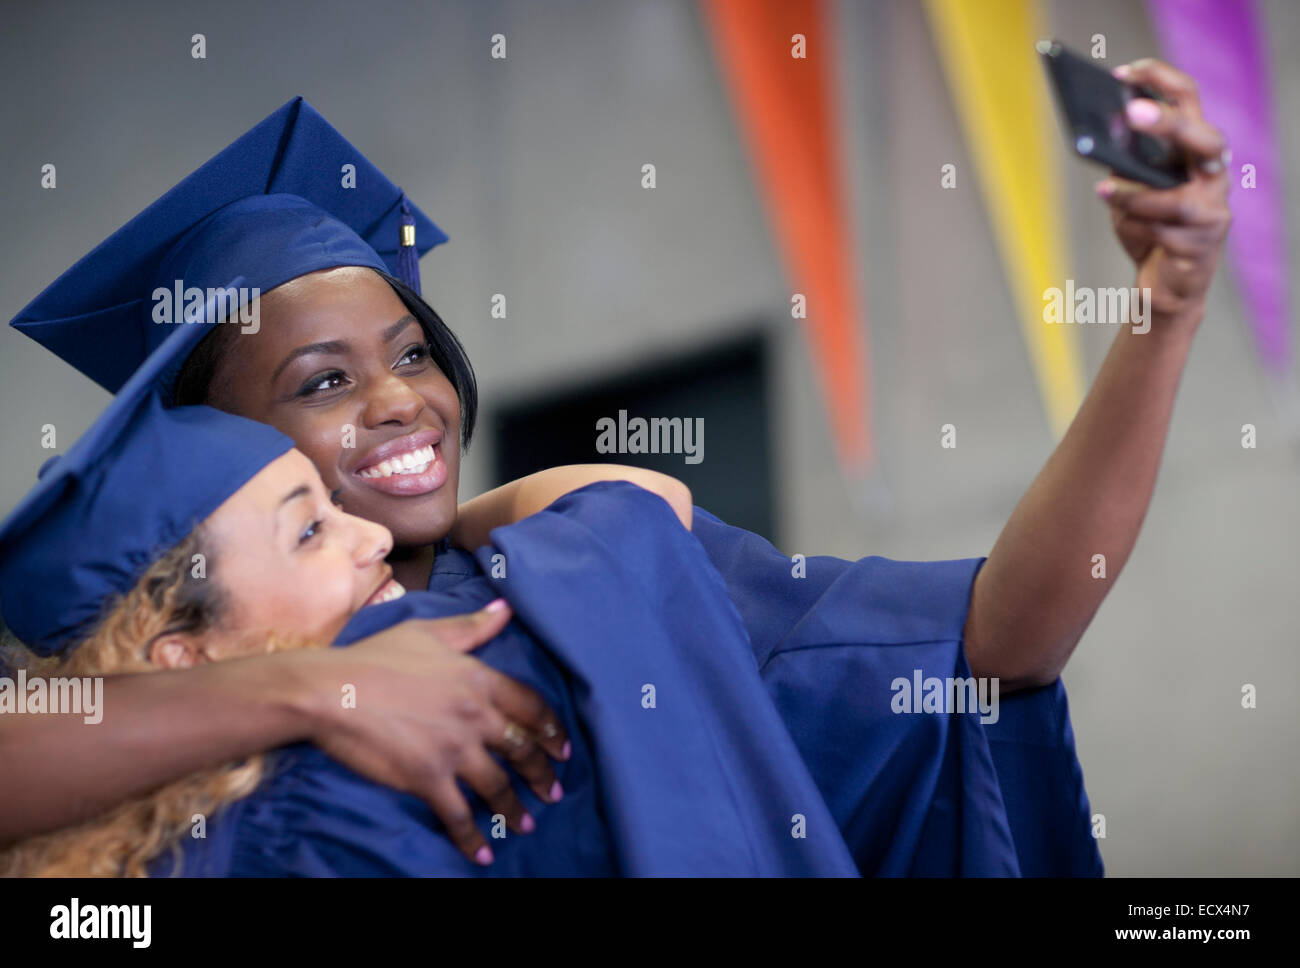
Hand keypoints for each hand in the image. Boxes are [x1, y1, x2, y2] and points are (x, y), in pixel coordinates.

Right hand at [290, 601, 568, 864]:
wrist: (331, 690)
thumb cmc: (376, 656)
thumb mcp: (429, 632)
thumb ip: (474, 626)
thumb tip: (507, 609)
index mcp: (478, 679)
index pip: (531, 706)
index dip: (551, 729)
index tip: (563, 747)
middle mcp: (474, 716)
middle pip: (522, 749)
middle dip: (542, 774)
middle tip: (554, 791)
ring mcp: (453, 749)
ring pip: (498, 786)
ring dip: (515, 809)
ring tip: (527, 823)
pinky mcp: (427, 778)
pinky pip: (458, 814)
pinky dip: (472, 837)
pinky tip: (482, 852)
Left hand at [1099, 58, 1231, 327]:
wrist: (1164, 286)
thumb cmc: (1148, 229)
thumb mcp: (1130, 190)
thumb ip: (1126, 163)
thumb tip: (1104, 134)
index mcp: (1195, 149)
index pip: (1188, 101)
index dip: (1160, 81)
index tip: (1124, 72)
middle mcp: (1213, 173)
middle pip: (1201, 136)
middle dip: (1167, 121)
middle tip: (1132, 111)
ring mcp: (1213, 207)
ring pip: (1180, 192)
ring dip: (1137, 193)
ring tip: (1104, 188)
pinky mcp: (1203, 241)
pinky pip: (1165, 225)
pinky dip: (1136, 217)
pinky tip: (1116, 213)